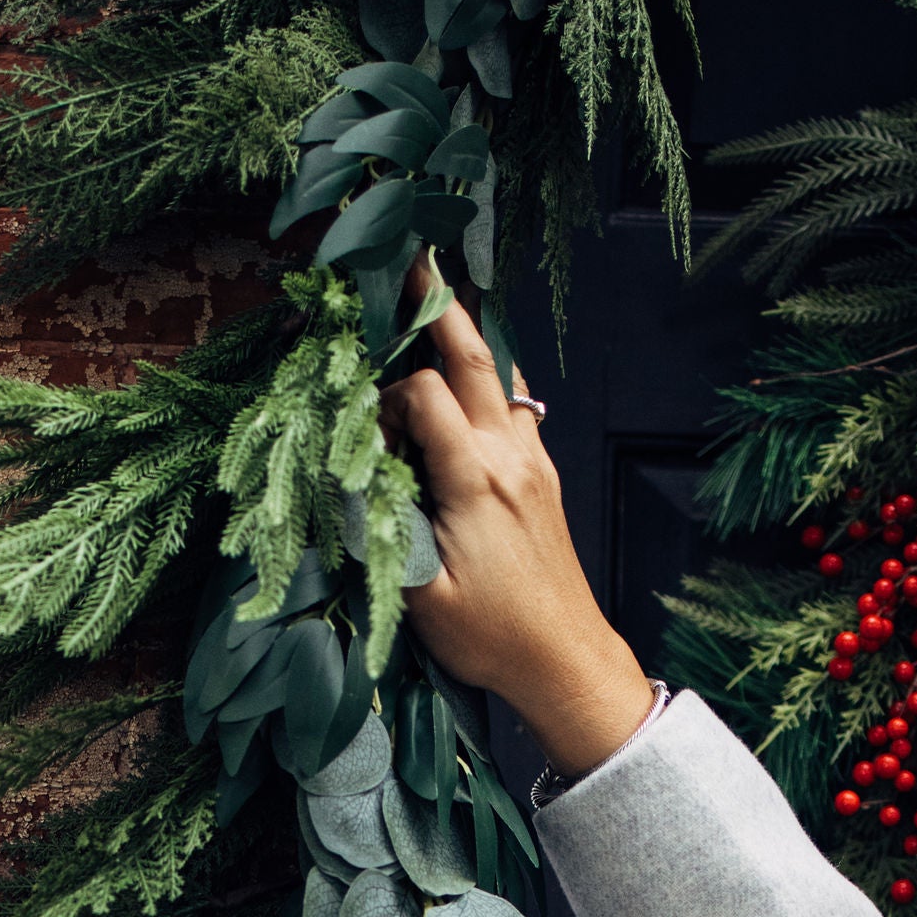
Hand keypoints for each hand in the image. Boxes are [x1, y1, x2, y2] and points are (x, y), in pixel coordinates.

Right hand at [381, 291, 654, 780]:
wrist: (565, 660)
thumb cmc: (492, 637)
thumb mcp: (419, 598)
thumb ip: (382, 532)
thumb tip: (350, 481)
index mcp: (475, 481)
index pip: (423, 396)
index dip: (385, 396)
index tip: (364, 424)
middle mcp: (510, 457)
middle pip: (475, 357)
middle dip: (438, 305)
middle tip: (413, 255)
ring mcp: (533, 462)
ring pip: (502, 376)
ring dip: (469, 336)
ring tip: (439, 301)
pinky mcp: (543, 477)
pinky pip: (517, 406)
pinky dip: (490, 378)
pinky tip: (472, 378)